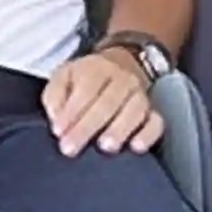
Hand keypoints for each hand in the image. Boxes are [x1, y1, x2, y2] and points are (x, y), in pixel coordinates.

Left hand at [41, 49, 163, 157]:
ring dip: (119, 130)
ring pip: (134, 111)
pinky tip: (136, 147)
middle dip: (87, 127)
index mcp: (96, 69)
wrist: (122, 63)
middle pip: (107, 102)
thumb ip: (55, 96)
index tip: (58, 132)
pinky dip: (148, 134)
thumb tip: (56, 119)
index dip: (71, 112)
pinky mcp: (153, 110)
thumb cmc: (86, 78)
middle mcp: (122, 79)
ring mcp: (140, 94)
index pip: (85, 90)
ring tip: (105, 147)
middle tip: (71, 148)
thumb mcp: (63, 77)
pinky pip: (156, 122)